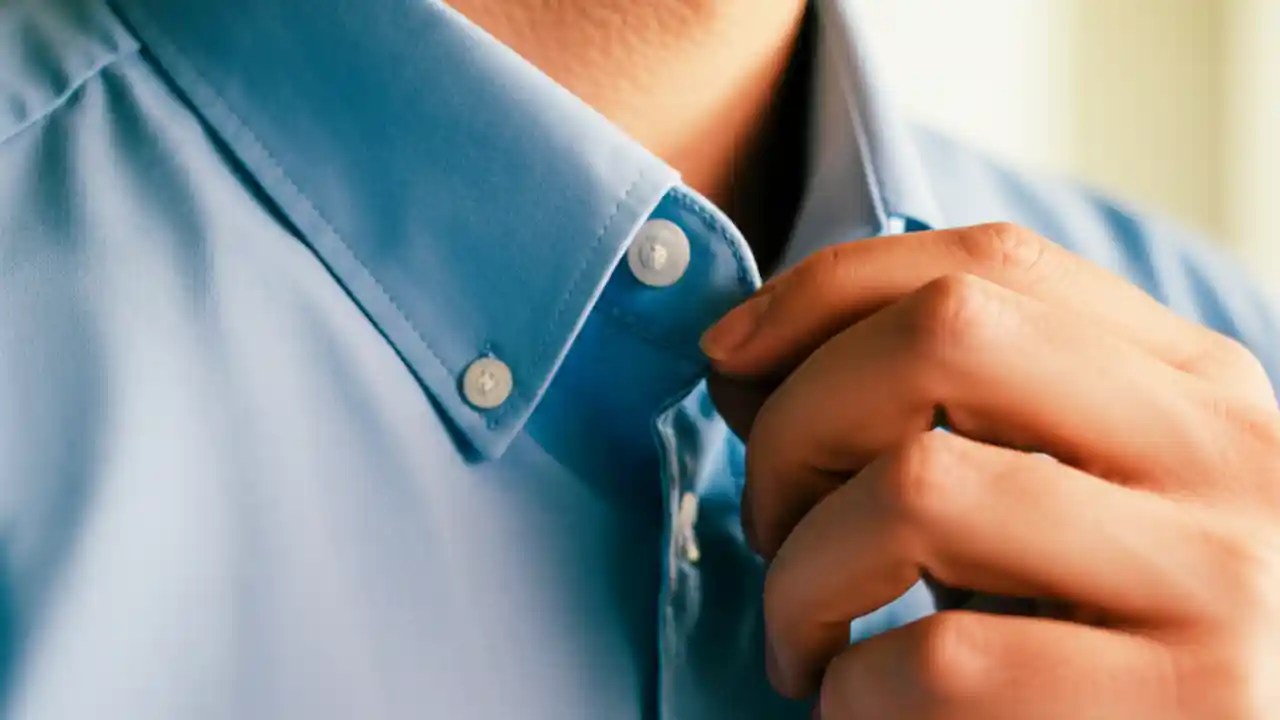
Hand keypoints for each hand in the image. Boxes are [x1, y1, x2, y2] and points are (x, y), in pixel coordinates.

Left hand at [701, 223, 1279, 718]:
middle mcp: (1225, 453)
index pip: (992, 260)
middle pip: (947, 332)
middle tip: (770, 521)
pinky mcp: (1188, 706)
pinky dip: (849, 693)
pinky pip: (939, 661)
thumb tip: (738, 357)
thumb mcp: (1026, 498)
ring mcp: (1221, 579)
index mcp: (1190, 382)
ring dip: (801, 576)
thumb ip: (918, 414)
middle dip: (798, 420)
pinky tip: (858, 712)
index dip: (827, 288)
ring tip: (802, 638)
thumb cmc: (1086, 640)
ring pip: (919, 489)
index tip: (729, 352)